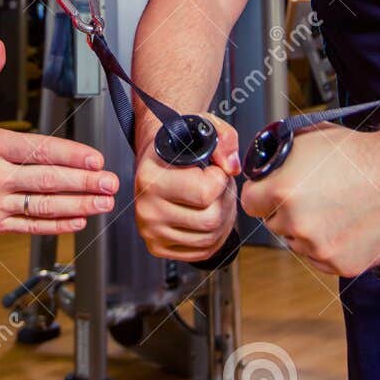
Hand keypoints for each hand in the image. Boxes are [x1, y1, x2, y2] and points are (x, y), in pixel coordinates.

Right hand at [0, 40, 118, 234]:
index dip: (69, 155)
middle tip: (110, 181)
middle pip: (46, 181)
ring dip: (78, 205)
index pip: (38, 151)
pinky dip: (57, 225)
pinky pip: (30, 226)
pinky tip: (79, 219)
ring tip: (103, 201)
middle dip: (83, 182)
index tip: (94, 158)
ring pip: (42, 206)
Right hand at [134, 112, 239, 259]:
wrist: (156, 157)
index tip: (214, 169)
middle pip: (210, 219)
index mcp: (152, 177)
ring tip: (215, 199)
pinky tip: (209, 215)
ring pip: (209, 238)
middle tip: (219, 186)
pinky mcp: (158, 246)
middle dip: (226, 201)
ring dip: (223, 218)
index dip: (221, 179)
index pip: (205, 192)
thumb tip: (231, 167)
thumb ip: (225, 139)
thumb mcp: (204, 128)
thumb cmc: (179, 144)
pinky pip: (201, 252)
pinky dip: (214, 237)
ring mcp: (151, 230)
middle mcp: (147, 207)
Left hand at [240, 122, 379, 277]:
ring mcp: (320, 248)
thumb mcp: (307, 141)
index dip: (262, 194)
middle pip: (273, 223)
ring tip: (335, 208)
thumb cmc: (360, 154)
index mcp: (282, 192)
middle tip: (312, 196)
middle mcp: (298, 224)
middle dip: (285, 211)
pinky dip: (330, 246)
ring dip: (308, 231)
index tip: (272, 192)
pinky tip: (346, 224)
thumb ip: (276, 160)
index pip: (250, 201)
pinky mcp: (342, 265)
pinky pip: (321, 259)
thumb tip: (261, 171)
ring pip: (298, 243)